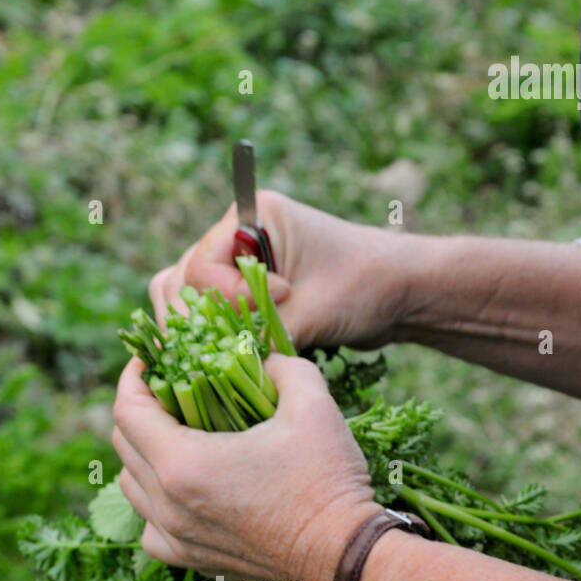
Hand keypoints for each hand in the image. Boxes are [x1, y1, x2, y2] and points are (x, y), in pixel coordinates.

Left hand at [112, 353, 381, 580]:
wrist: (345, 559)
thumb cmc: (328, 483)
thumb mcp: (312, 404)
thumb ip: (281, 366)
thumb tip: (261, 357)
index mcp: (183, 464)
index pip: (127, 411)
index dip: (133, 377)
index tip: (151, 361)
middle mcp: (169, 507)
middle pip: (124, 447)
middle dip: (140, 410)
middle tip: (170, 392)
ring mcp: (178, 540)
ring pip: (132, 488)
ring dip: (144, 456)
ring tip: (177, 437)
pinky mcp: (194, 562)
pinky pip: (151, 529)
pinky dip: (156, 505)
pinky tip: (185, 491)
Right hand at [149, 190, 414, 351]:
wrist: (403, 295)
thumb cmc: (366, 285)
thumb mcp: (314, 311)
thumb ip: (264, 335)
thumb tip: (219, 365)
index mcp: (252, 216)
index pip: (200, 264)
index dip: (227, 296)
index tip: (282, 300)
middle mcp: (236, 238)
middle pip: (177, 282)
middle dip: (192, 321)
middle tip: (223, 348)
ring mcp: (236, 269)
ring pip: (183, 302)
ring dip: (194, 334)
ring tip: (222, 356)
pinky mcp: (244, 299)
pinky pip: (206, 321)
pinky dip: (208, 342)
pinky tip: (223, 363)